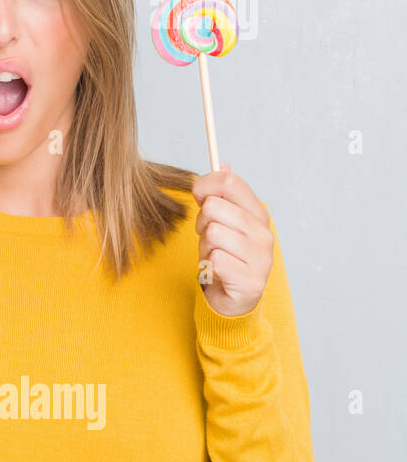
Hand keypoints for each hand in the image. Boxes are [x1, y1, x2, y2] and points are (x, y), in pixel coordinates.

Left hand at [191, 163, 273, 316]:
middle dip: (201, 222)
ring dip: (204, 246)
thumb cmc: (226, 255)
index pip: (231, 182)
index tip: (198, 195)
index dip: (205, 185)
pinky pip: (215, 260)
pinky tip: (217, 271)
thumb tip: (223, 163)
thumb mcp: (224, 221)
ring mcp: (260, 257)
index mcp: (258, 214)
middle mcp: (263, 233)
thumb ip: (224, 195)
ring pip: (212, 233)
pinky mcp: (250, 280)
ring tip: (213, 254)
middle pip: (214, 207)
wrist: (233, 299)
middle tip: (208, 236)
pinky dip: (208, 266)